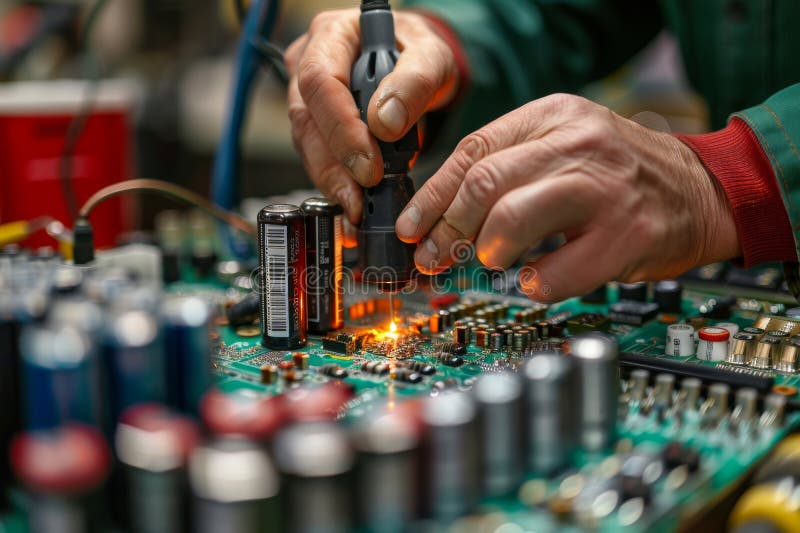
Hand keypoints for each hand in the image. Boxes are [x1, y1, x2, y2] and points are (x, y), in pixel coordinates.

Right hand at [285, 9, 459, 243]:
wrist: (415, 65)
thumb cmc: (419, 53)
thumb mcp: (432, 57)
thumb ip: (414, 82)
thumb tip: (385, 124)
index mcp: (332, 34)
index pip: (321, 81)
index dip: (341, 128)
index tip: (369, 165)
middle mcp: (308, 62)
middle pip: (306, 119)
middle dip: (333, 165)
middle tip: (360, 199)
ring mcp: (306, 96)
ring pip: (306, 144)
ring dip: (331, 181)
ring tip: (357, 208)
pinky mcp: (314, 125)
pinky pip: (317, 157)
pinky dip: (336, 183)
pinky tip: (353, 204)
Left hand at [395, 94, 740, 300]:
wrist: (703, 190)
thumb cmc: (620, 175)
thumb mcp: (565, 145)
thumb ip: (509, 167)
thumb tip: (438, 216)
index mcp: (554, 116)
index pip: (472, 151)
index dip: (430, 197)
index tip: (409, 229)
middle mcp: (578, 145)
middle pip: (484, 183)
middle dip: (448, 228)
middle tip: (438, 255)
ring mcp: (605, 191)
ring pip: (512, 219)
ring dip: (487, 250)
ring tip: (492, 260)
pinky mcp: (626, 237)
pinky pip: (556, 271)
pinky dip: (534, 283)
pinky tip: (535, 279)